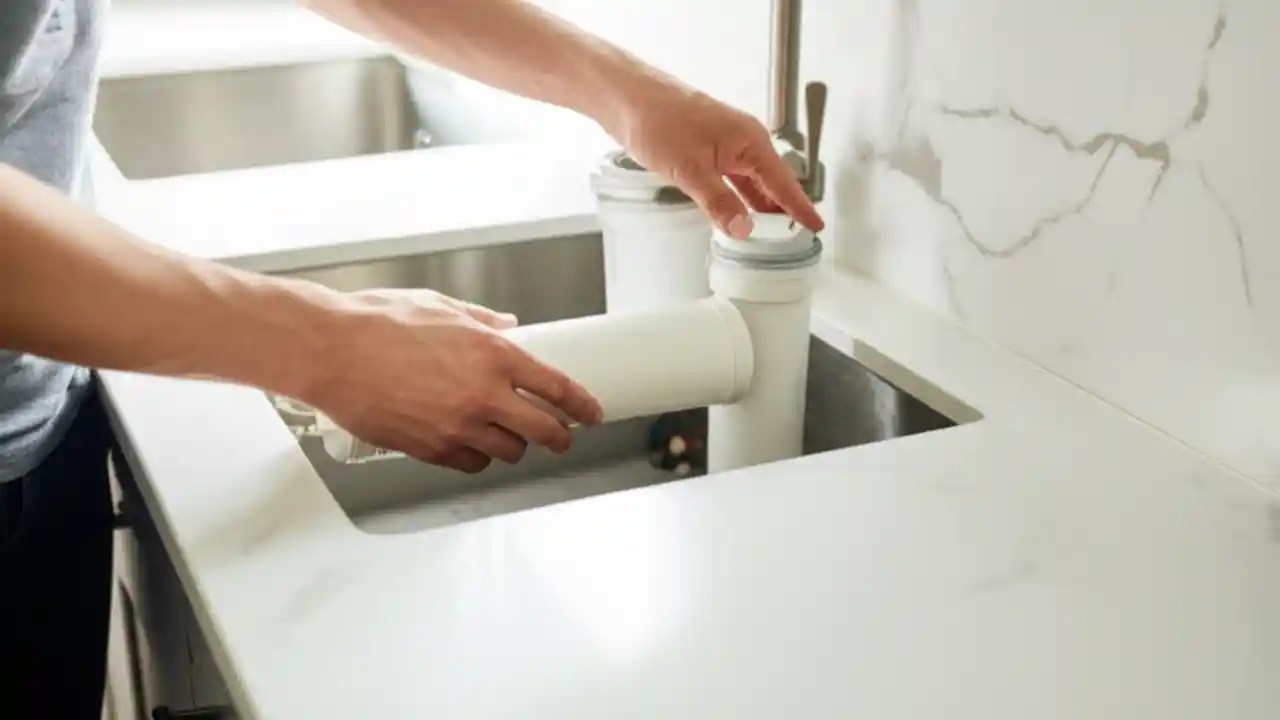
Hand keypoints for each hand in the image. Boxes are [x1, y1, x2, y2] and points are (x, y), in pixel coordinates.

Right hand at [297, 289, 602, 472]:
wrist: (331, 352)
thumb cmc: (379, 322)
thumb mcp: (441, 307)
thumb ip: (483, 320)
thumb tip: (510, 325)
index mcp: (494, 355)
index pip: (558, 389)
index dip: (583, 406)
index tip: (593, 413)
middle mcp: (483, 395)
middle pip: (544, 432)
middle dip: (560, 437)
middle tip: (561, 435)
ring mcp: (457, 426)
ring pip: (509, 452)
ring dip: (515, 446)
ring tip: (510, 436)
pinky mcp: (430, 448)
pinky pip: (471, 463)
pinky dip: (478, 456)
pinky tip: (472, 443)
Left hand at [603, 75, 824, 239]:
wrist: (627, 97)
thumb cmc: (659, 120)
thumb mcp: (691, 170)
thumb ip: (719, 202)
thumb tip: (743, 229)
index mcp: (749, 142)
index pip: (784, 182)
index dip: (800, 207)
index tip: (817, 227)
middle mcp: (741, 141)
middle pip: (770, 182)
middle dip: (782, 210)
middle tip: (794, 239)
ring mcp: (722, 144)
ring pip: (748, 181)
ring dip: (756, 206)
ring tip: (768, 234)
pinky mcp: (702, 148)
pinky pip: (729, 178)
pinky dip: (735, 197)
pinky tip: (733, 213)